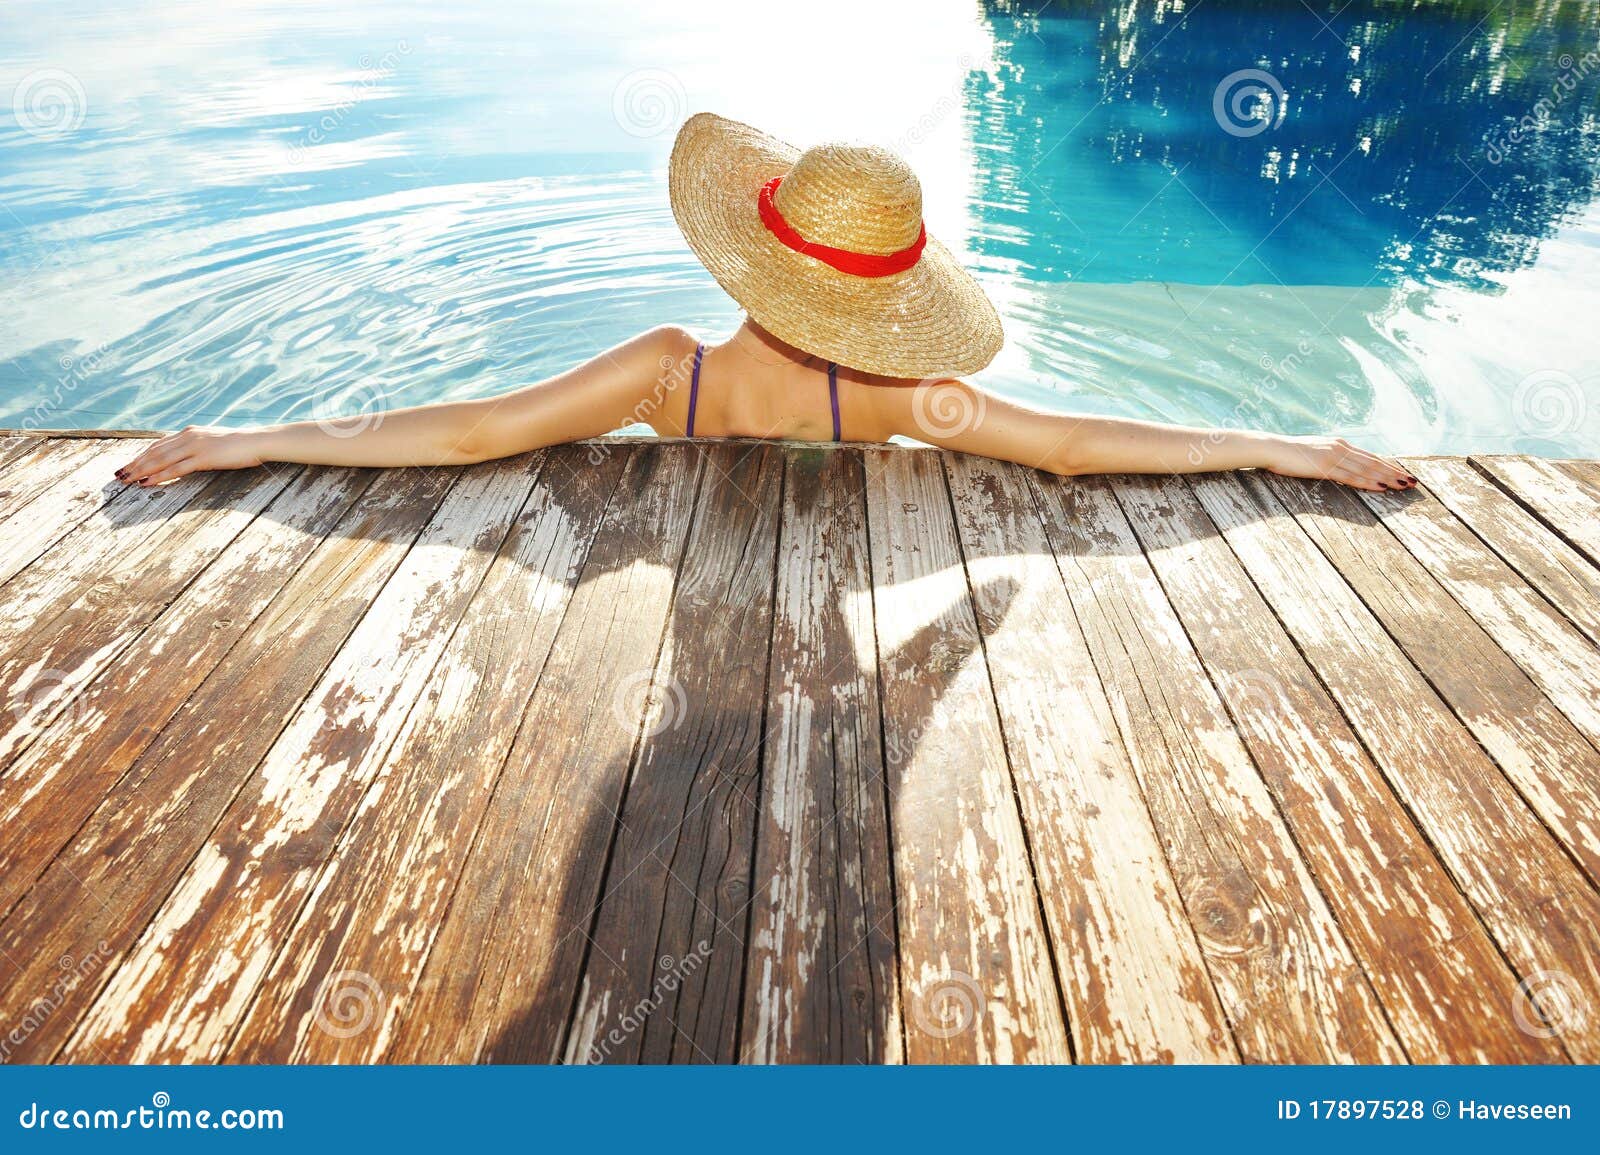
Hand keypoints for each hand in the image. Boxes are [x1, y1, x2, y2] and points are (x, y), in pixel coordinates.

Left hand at [115, 426, 265, 486]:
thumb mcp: (215, 442)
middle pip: (154, 451)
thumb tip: (188, 456)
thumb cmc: (240, 445)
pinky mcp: (203, 458)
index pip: (158, 444)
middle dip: (135, 463)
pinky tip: (147, 482)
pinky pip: (176, 469)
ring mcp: (195, 446)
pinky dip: (159, 476)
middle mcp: (188, 436)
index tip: (128, 464)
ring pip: (160, 459)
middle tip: (119, 474)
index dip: (141, 455)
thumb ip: (199, 446)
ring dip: (141, 470)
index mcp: (190, 432)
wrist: (257, 441)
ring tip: (126, 479)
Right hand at [1262, 434, 1416, 491]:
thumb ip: (1325, 458)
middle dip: (1395, 472)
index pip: (1369, 456)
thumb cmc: (1286, 453)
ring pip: (1367, 470)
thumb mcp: (1310, 454)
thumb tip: (1334, 466)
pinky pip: (1352, 477)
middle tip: (1414, 482)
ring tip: (1405, 486)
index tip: (1402, 473)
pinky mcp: (1324, 467)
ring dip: (1388, 478)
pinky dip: (1369, 482)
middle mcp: (1340, 448)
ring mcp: (1333, 456)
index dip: (1388, 465)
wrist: (1270, 447)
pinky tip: (1382, 488)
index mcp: (1338, 444)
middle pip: (1373, 462)